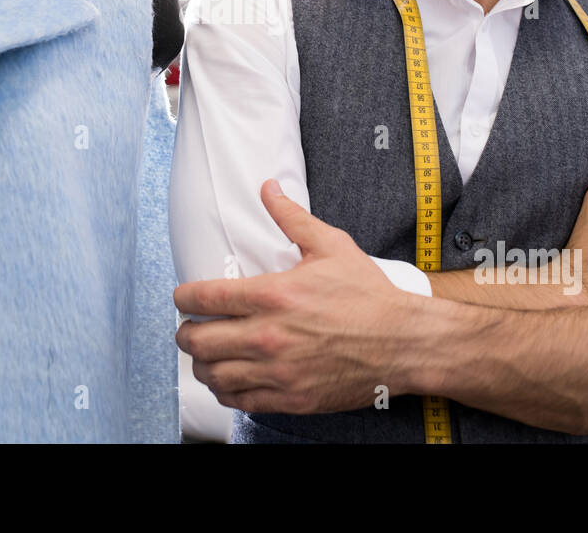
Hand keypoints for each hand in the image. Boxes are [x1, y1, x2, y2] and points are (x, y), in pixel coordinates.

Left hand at [173, 179, 419, 413]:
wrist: (403, 342)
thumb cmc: (368, 294)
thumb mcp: (330, 245)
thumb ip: (291, 218)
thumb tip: (268, 188)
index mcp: (273, 295)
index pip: (204, 298)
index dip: (184, 298)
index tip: (184, 298)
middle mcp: (269, 335)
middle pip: (198, 341)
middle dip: (185, 333)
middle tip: (189, 328)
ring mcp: (278, 371)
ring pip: (213, 375)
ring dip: (202, 364)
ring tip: (206, 356)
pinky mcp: (290, 398)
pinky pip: (240, 400)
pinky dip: (226, 390)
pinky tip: (229, 379)